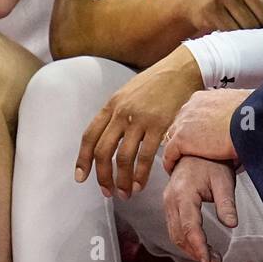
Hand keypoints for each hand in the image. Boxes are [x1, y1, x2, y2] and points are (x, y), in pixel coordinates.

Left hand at [76, 46, 202, 197]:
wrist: (181, 69)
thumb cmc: (156, 82)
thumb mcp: (128, 93)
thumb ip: (117, 113)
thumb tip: (109, 137)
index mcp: (111, 105)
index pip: (89, 136)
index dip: (83, 159)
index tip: (81, 177)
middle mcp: (121, 113)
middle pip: (103, 151)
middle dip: (102, 176)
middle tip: (107, 192)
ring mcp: (140, 119)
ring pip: (123, 157)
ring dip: (122, 180)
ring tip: (125, 193)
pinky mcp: (159, 125)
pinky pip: (145, 156)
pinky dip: (141, 174)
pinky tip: (140, 184)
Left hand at [162, 88, 247, 172]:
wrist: (249, 120)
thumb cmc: (251, 114)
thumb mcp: (238, 107)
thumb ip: (231, 113)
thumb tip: (239, 121)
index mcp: (202, 98)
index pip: (190, 114)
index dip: (192, 127)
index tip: (197, 137)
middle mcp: (190, 107)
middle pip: (179, 124)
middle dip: (182, 137)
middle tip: (187, 151)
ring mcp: (184, 122)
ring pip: (172, 138)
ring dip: (176, 150)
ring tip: (179, 162)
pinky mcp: (182, 139)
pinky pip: (170, 153)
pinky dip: (170, 162)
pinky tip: (173, 169)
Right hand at [163, 155, 237, 261]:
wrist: (196, 149)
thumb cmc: (211, 162)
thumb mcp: (223, 180)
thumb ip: (226, 203)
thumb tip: (231, 224)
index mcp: (184, 192)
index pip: (189, 227)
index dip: (198, 246)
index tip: (208, 261)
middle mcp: (171, 199)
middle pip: (180, 234)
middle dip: (196, 253)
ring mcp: (168, 202)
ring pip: (175, 234)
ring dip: (190, 249)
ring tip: (210, 258)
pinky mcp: (169, 204)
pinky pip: (174, 227)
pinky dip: (185, 240)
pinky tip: (200, 247)